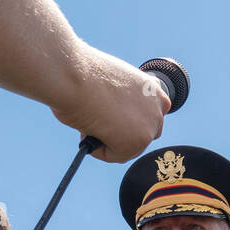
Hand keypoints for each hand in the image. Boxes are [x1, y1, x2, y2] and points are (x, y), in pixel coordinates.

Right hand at [55, 46, 169, 161]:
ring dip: (109, 141)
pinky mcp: (136, 143)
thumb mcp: (111, 84)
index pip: (151, 113)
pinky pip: (116, 156)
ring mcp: (149, 127)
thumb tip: (114, 118)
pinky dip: (99, 150)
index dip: (132, 119)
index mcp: (152, 88)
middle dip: (123, 134)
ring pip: (130, 147)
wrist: (73, 75)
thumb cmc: (82, 73)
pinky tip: (88, 131)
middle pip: (144, 133)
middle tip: (99, 126)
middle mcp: (156, 107)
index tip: (117, 120)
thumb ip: (122, 100)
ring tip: (90, 123)